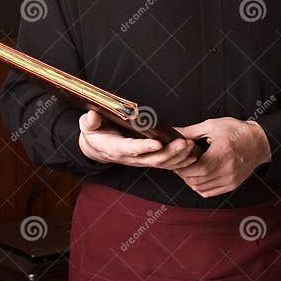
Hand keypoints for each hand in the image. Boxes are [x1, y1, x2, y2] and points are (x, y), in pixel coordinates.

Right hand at [78, 110, 199, 169]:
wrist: (97, 147)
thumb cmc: (94, 133)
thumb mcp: (87, 126)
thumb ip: (89, 122)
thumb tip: (92, 117)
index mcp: (116, 148)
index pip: (132, 148)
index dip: (144, 147)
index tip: (158, 142)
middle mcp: (131, 157)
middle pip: (153, 158)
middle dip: (170, 152)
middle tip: (185, 143)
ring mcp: (141, 160)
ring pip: (162, 163)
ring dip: (179, 157)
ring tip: (192, 147)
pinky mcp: (148, 159)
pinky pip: (166, 163)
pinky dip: (180, 161)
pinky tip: (193, 155)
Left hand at [171, 117, 271, 197]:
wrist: (259, 142)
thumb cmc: (238, 132)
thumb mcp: (213, 126)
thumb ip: (191, 131)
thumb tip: (174, 132)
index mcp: (220, 155)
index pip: (194, 169)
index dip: (182, 167)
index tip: (178, 160)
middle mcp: (226, 170)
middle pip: (196, 180)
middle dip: (184, 174)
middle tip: (181, 164)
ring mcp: (229, 180)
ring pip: (201, 188)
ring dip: (191, 181)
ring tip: (190, 169)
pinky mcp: (232, 185)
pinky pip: (210, 192)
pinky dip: (201, 186)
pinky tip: (200, 176)